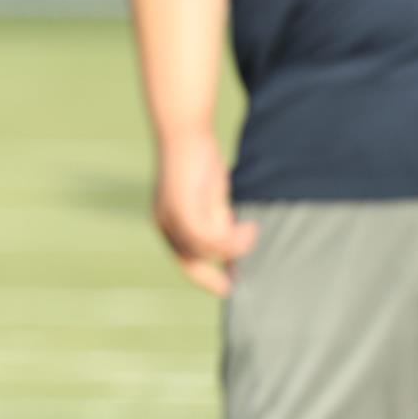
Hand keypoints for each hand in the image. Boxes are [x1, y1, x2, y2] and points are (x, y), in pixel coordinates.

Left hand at [153, 135, 257, 294]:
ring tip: (252, 232)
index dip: (205, 276)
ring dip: (233, 247)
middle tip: (237, 280)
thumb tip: (232, 240)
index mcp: (168, 221)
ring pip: (204, 249)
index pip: (185, 258)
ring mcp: (172, 216)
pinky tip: (248, 227)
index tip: (227, 287)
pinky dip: (231, 237)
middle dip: (214, 273)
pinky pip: (209, 236)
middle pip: (192, 259)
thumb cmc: (198, 159)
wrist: (185, 131)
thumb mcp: (208, 195)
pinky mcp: (183, 207)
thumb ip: (216, 217)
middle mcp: (165, 222)